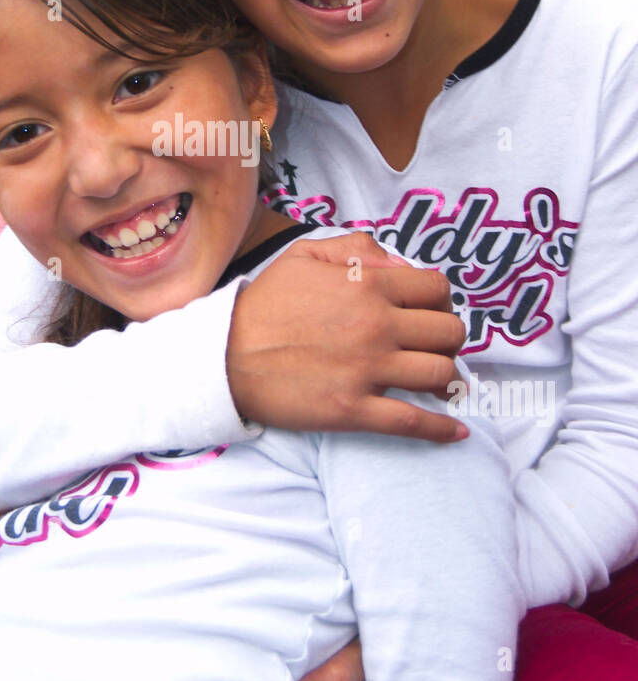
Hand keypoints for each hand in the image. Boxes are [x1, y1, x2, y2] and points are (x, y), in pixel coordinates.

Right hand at [227, 231, 466, 441]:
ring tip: (439, 382)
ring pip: (439, 374)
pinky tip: (455, 431)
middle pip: (449, 333)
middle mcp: (376, 326)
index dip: (441, 299)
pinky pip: (412, 422)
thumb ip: (356, 248)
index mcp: (368, 286)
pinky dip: (441, 429)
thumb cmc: (264, 304)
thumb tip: (399, 264)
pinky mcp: (354, 409)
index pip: (437, 289)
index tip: (429, 311)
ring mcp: (368, 370)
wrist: (225, 355)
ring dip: (447, 379)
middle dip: (448, 338)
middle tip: (432, 346)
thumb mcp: (304, 255)